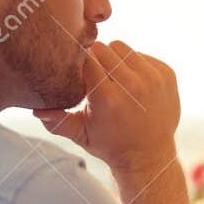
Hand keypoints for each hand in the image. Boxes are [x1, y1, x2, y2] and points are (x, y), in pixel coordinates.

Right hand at [33, 41, 179, 177]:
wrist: (149, 155)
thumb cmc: (110, 145)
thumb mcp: (81, 135)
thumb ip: (57, 121)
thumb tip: (35, 109)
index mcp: (108, 99)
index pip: (87, 58)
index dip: (80, 63)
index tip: (79, 71)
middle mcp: (133, 86)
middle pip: (104, 48)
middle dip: (96, 59)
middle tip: (96, 76)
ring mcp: (154, 79)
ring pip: (123, 47)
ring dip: (115, 59)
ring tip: (114, 79)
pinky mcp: (167, 75)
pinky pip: (142, 54)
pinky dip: (134, 64)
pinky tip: (133, 84)